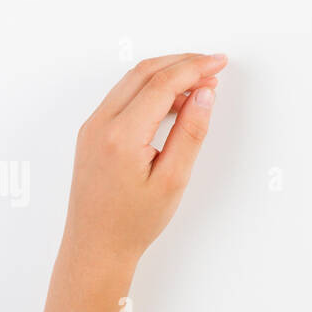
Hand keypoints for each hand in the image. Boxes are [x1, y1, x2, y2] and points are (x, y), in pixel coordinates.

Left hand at [36, 52, 227, 311]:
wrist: (95, 248)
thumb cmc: (134, 221)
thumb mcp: (174, 179)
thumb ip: (191, 131)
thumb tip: (205, 93)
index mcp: (121, 135)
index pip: (162, 83)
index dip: (195, 67)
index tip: (220, 63)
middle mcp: (100, 124)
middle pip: (145, 72)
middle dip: (183, 63)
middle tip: (214, 65)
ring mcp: (92, 126)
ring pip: (132, 80)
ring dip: (167, 73)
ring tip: (200, 81)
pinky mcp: (92, 132)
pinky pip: (124, 95)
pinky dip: (152, 88)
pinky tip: (174, 99)